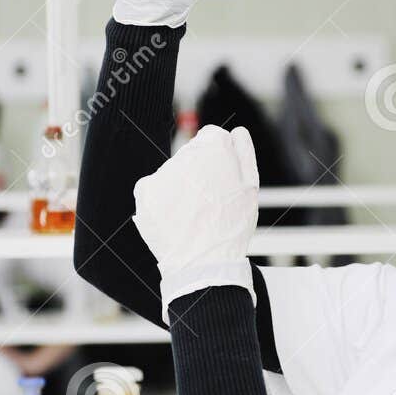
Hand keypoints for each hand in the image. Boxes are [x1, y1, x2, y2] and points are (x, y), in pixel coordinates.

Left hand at [132, 124, 259, 319]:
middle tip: (209, 202)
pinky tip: (175, 217)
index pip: (212, 137)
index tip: (221, 180)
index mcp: (213, 144)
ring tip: (192, 214)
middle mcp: (185, 152)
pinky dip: (161, 201)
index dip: (219, 160)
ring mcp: (162, 171)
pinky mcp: (144, 190)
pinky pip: (152, 189)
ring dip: (180, 187)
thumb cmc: (231, 225)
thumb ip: (243, 151)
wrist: (204, 263)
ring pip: (172, 173)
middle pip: (190, 154)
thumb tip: (235, 131)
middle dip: (198, 171)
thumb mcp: (251, 186)